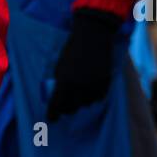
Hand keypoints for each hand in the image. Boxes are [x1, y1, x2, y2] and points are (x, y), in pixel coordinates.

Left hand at [47, 8, 123, 122]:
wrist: (93, 37)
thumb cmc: (72, 49)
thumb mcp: (60, 66)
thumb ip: (60, 82)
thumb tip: (59, 96)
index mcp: (64, 82)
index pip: (57, 105)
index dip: (53, 114)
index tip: (52, 119)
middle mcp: (79, 88)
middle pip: (71, 108)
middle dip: (66, 109)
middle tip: (64, 107)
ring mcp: (93, 87)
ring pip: (85, 104)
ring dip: (80, 101)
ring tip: (77, 94)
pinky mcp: (105, 84)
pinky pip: (97, 98)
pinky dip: (92, 96)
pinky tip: (89, 90)